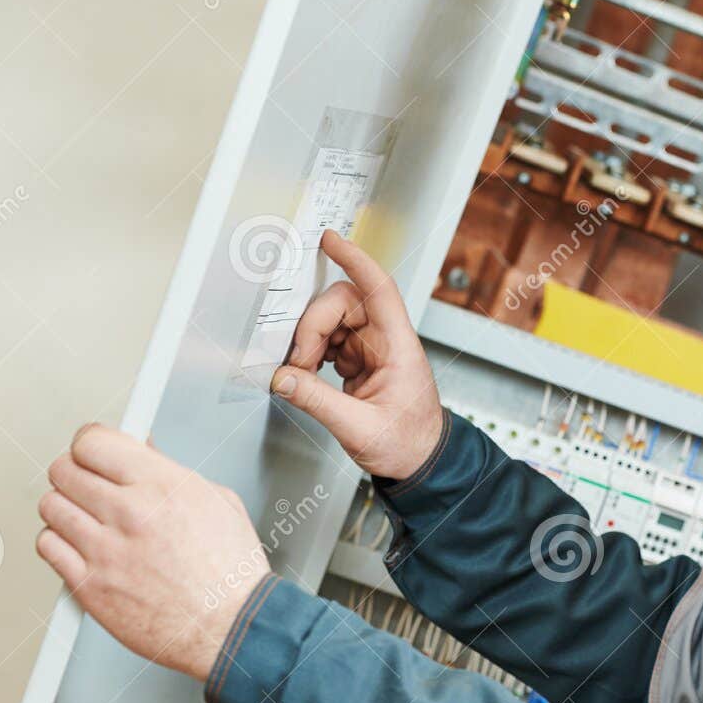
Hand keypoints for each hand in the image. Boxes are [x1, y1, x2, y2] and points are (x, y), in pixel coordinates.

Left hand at [35, 425, 268, 681]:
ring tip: (87, 517)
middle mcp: (129, 513)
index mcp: (162, 486)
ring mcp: (104, 550)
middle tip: (89, 483)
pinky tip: (81, 546)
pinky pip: (47, 546)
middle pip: (63, 469)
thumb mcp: (217, 501)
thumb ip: (170, 470)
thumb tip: (141, 450)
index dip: (90, 444)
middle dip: (76, 472)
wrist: (231, 627)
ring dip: (66, 508)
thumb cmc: (231, 573)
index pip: (92, 441)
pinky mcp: (88, 585)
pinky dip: (59, 543)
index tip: (93, 451)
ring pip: (50, 505)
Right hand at [271, 230, 444, 479]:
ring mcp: (374, 349)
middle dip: (314, 325)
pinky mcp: (361, 361)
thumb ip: (317, 402)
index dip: (356, 260)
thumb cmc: (408, 444)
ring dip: (310, 342)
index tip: (332, 241)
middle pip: (344, 304)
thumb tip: (282, 378)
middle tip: (300, 361)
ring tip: (303, 373)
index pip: (379, 289)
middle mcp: (387, 341)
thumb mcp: (359, 429)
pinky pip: (330, 342)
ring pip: (332, 322)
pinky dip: (313, 354)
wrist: (421, 461)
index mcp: (399, 347)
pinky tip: (309, 373)